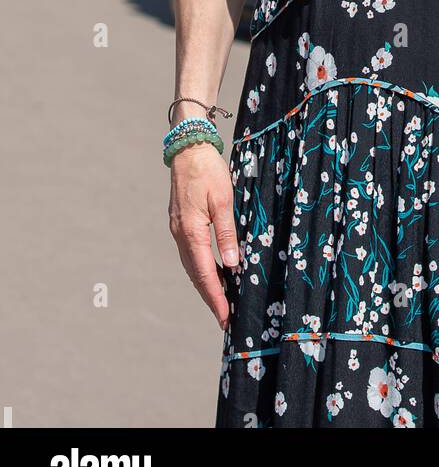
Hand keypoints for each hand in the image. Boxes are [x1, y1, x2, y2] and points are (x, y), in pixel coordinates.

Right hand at [168, 143, 239, 327]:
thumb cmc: (209, 171)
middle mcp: (181, 234)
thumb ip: (227, 233)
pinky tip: (212, 272)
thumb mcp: (224, 200)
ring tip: (221, 301)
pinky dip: (201, 268)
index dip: (216, 297)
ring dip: (205, 284)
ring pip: (192, 265)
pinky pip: (191, 253)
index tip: (225, 317)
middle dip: (210, 297)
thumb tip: (232, 264)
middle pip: (195, 274)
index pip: (205, 273)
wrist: (189, 148)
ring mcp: (178, 229)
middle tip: (224, 318)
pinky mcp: (180, 223)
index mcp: (191, 231)